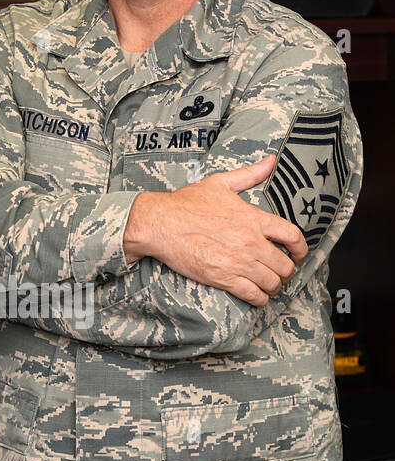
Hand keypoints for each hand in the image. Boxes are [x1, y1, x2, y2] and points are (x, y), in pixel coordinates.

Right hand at [123, 155, 306, 306]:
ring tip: (267, 284)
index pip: (293, 236)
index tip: (298, 254)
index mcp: (253, 218)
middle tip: (279, 272)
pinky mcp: (223, 278)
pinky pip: (254, 296)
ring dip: (273, 286)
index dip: (301, 249)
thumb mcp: (219, 183)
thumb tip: (270, 161)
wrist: (159, 222)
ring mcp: (238, 262)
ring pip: (272, 282)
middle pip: (286, 265)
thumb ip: (249, 174)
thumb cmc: (185, 203)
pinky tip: (255, 295)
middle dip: (286, 271)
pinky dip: (259, 299)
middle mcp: (251, 242)